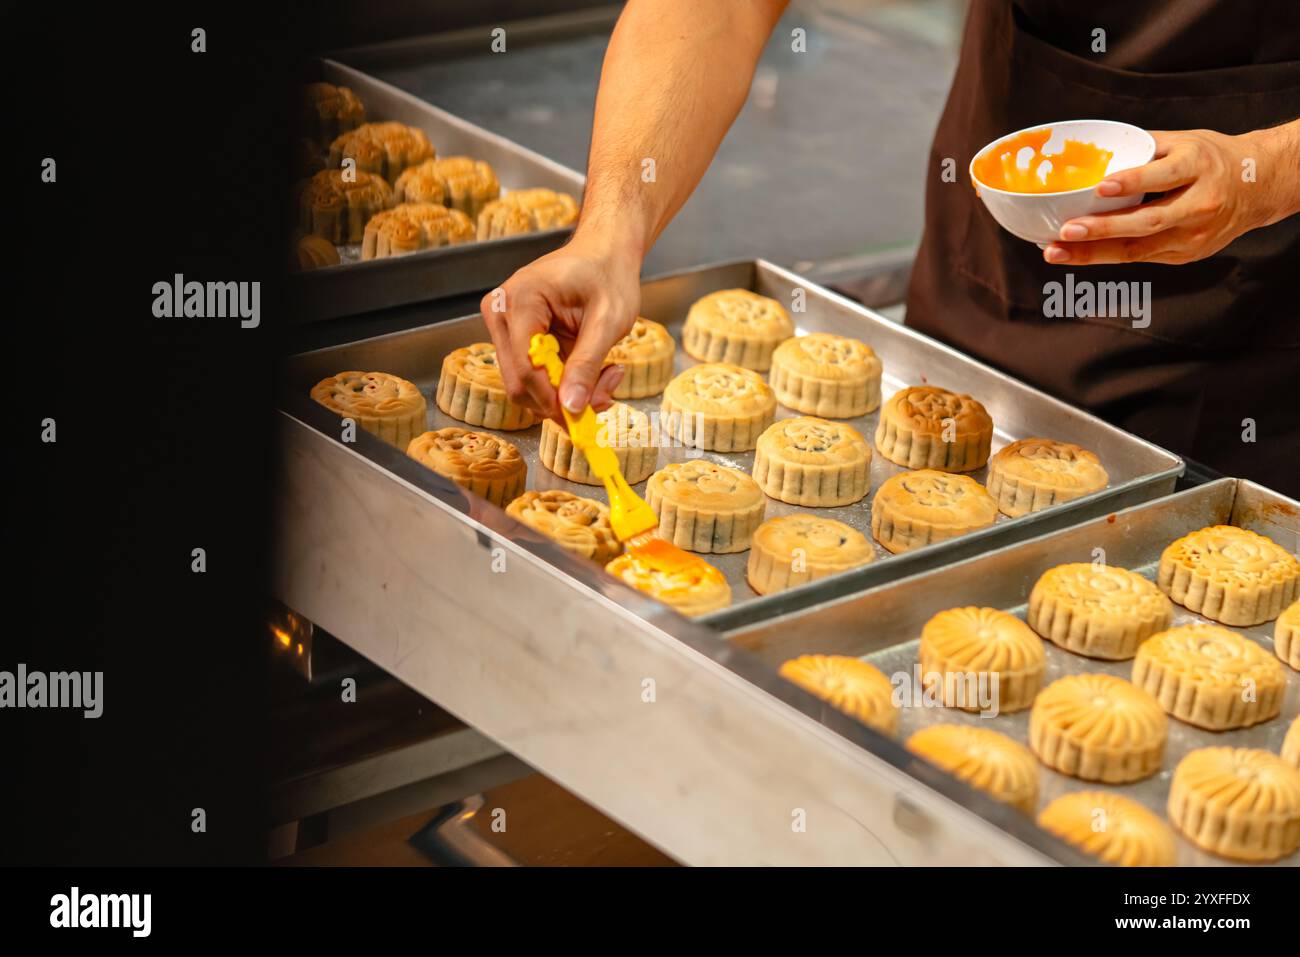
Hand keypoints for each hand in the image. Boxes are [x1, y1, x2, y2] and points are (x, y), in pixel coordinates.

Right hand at [480, 232, 641, 421]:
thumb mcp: (609, 320)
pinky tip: (592, 370)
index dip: (552, 399)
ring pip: (526, 386)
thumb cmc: (608, 275)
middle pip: (519, 382)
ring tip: (606, 375)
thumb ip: (587, 364)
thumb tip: (572, 407)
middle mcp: (501, 312)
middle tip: (606, 394)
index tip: (584, 417)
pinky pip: (532, 377)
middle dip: (562, 399)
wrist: (603, 253)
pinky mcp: (512, 339)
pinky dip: (563, 384)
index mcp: (521, 299)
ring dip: (566, 393)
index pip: (525, 366)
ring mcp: (502, 326)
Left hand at [1043, 128, 1289, 265]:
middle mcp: (1200, 204)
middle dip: (1103, 229)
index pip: (1164, 177)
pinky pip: (1141, 257)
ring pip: (1138, 249)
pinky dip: (1106, 256)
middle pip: (1148, 222)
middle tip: (1065, 231)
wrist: (1258, 187)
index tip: (1100, 187)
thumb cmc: (1212, 159)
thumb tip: (1093, 153)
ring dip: (1093, 253)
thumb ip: (1142, 148)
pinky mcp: (1186, 255)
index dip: (1132, 183)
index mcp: (1199, 167)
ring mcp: (1194, 235)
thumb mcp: (1184, 142)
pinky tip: (1077, 254)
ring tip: (1057, 252)